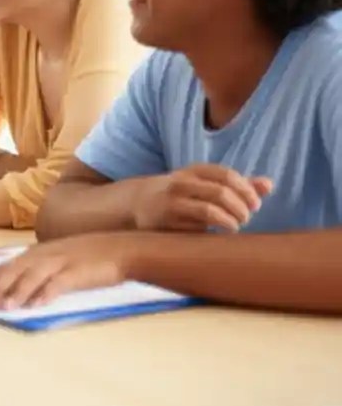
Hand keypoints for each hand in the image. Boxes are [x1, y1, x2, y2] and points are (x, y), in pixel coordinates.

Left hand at [0, 233, 139, 309]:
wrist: (121, 248)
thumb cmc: (86, 256)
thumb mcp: (54, 258)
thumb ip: (33, 268)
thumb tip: (9, 285)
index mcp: (35, 253)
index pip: (3, 266)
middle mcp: (43, 255)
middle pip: (12, 271)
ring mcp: (60, 262)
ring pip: (32, 276)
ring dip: (16, 292)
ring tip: (3, 307)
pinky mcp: (78, 271)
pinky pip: (59, 283)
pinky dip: (46, 293)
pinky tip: (36, 305)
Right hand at [133, 164, 271, 232]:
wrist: (136, 204)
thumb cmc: (180, 195)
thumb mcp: (204, 184)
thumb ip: (236, 185)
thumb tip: (269, 185)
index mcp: (193, 171)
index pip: (226, 175)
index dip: (246, 190)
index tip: (255, 204)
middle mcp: (181, 183)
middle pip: (220, 193)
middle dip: (240, 208)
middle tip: (246, 218)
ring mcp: (171, 202)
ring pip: (209, 211)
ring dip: (229, 221)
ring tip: (234, 227)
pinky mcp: (165, 221)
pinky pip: (195, 227)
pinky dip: (212, 232)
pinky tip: (217, 234)